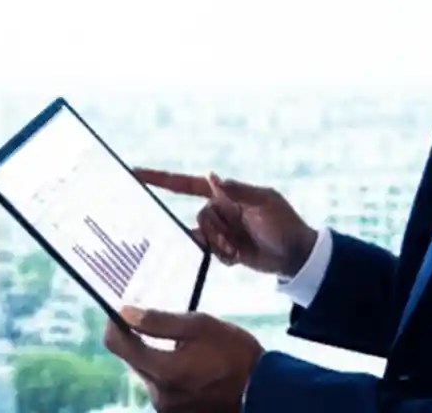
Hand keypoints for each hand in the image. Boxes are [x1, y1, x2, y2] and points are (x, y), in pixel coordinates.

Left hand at [103, 306, 262, 411]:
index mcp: (163, 370)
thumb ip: (158, 320)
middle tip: (162, 327)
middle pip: (131, 359)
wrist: (265, 393)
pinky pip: (160, 388)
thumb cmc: (236, 354)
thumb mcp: (200, 326)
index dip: (115, 324)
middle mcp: (159, 395)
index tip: (125, 312)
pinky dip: (167, 374)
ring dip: (155, 358)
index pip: (116, 344)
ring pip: (146, 373)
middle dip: (139, 340)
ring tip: (186, 350)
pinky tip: (190, 367)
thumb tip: (125, 312)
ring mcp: (167, 409)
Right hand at [136, 168, 316, 277]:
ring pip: (202, 236)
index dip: (159, 178)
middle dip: (214, 230)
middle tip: (233, 242)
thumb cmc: (285, 224)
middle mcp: (219, 208)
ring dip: (219, 245)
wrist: (298, 258)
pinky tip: (238, 257)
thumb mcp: (266, 203)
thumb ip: (239, 190)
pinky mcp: (223, 249)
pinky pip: (208, 252)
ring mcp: (220, 230)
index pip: (185, 183)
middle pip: (198, 217)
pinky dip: (221, 256)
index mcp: (225, 192)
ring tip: (239, 251)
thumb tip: (210, 176)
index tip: (133, 173)